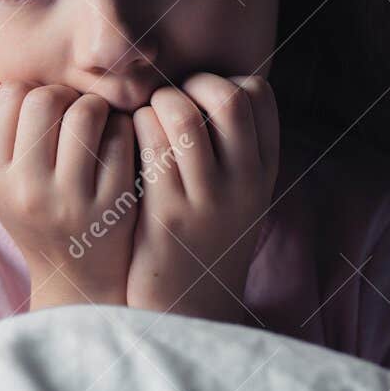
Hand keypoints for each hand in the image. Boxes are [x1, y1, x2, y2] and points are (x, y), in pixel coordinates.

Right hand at [0, 80, 137, 310]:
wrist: (78, 277)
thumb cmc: (36, 215)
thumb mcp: (1, 182)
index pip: (8, 96)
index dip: (29, 89)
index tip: (41, 108)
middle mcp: (28, 190)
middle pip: (44, 99)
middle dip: (63, 93)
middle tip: (71, 110)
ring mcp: (72, 199)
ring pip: (86, 113)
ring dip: (94, 107)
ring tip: (94, 122)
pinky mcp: (113, 204)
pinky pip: (120, 138)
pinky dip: (121, 128)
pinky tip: (116, 140)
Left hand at [126, 73, 278, 322]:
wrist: (184, 308)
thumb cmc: (197, 236)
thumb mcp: (233, 192)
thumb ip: (229, 146)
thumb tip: (203, 84)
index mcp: (263, 171)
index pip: (258, 94)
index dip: (222, 82)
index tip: (196, 98)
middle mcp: (245, 183)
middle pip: (228, 98)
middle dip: (190, 86)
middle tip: (166, 102)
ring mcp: (208, 199)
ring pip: (182, 116)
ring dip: (155, 105)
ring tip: (144, 120)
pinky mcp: (168, 214)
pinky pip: (150, 146)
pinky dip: (133, 128)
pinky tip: (126, 141)